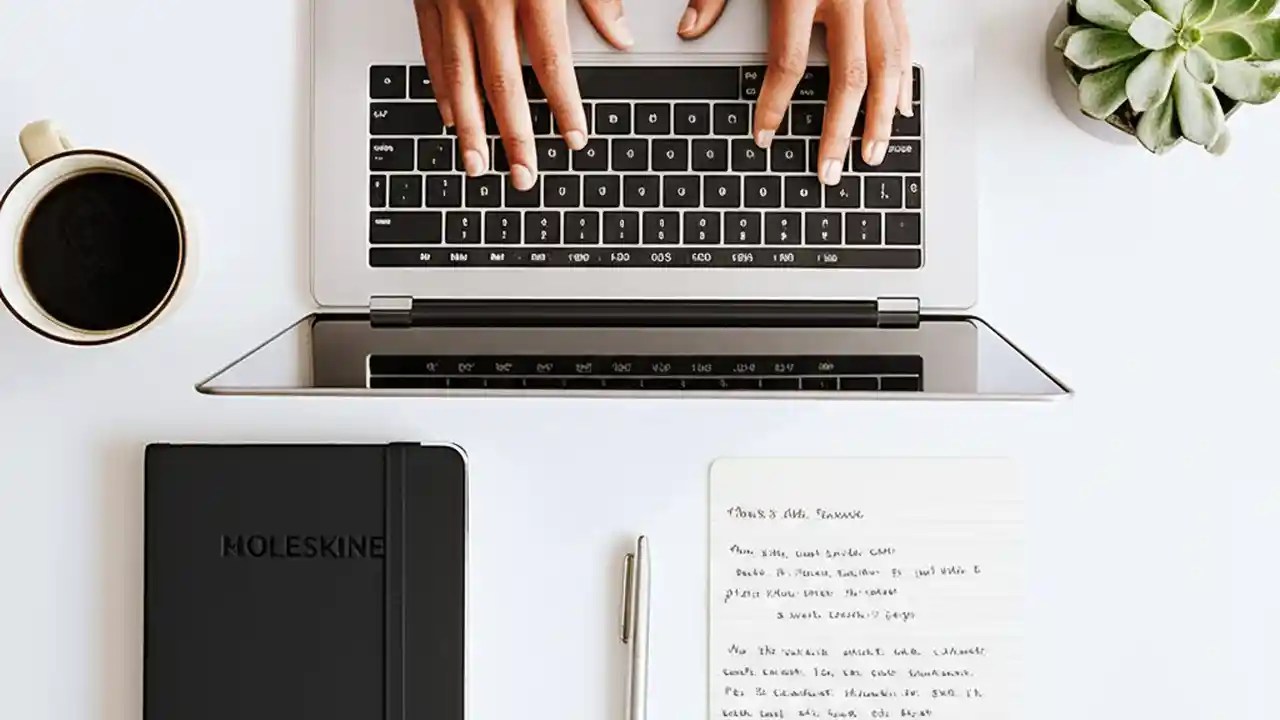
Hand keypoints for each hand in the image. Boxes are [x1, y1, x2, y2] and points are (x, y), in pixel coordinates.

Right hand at [414, 0, 633, 189]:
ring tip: (478, 165)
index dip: (566, 106)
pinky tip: (452, 118)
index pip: (552, 62)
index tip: (575, 140)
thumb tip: (622, 36)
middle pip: (503, 82)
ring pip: (460, 76)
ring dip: (471, 128)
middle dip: (515, 136)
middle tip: (524, 176)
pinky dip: (442, 89)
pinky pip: (432, 51)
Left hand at [679, 0, 912, 183]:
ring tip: (871, 155)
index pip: (788, 62)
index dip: (774, 105)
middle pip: (848, 76)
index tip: (765, 136)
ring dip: (882, 117)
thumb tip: (688, 29)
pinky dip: (904, 79)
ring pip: (888, 65)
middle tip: (827, 170)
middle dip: (838, 131)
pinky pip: (904, 41)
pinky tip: (901, 110)